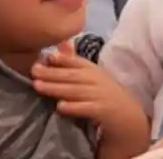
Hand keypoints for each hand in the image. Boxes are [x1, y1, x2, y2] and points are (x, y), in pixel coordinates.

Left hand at [32, 42, 148, 140]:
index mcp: (93, 70)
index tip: (46, 57)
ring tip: (38, 86)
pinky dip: (73, 107)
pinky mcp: (102, 112)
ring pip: (74, 91)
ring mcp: (99, 95)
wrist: (128, 116)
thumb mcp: (92, 76)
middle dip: (52, 73)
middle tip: (34, 71)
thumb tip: (60, 45)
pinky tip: (60, 107)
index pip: (76, 62)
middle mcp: (96, 80)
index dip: (62, 59)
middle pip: (72, 75)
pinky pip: (86, 108)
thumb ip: (75, 61)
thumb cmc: (105, 94)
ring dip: (56, 88)